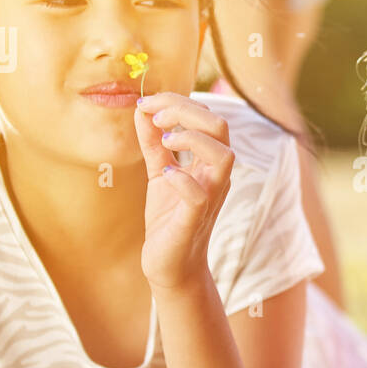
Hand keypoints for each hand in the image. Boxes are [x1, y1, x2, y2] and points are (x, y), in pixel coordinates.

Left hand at [134, 93, 233, 289]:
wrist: (168, 264)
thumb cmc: (168, 218)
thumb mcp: (159, 172)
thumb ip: (153, 142)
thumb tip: (143, 109)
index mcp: (209, 161)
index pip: (207, 117)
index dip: (177, 102)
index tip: (147, 103)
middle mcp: (216, 176)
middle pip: (220, 126)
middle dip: (185, 111)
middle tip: (156, 117)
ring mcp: (210, 197)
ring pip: (223, 155)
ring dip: (191, 139)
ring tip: (166, 141)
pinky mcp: (195, 220)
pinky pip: (199, 194)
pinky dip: (181, 179)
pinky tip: (165, 175)